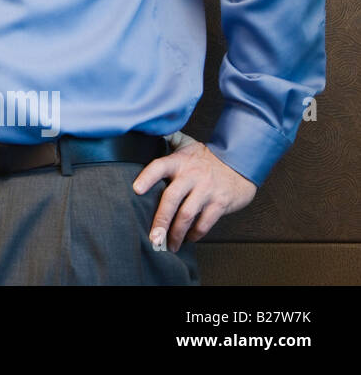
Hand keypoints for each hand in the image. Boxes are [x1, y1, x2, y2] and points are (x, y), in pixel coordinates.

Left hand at [133, 131, 256, 251]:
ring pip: (187, 214)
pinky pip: (205, 222)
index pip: (159, 166)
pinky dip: (196, 233)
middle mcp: (191, 176)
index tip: (136, 190)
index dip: (147, 177)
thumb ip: (168, 140)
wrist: (241, 162)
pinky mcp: (220, 203)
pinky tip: (189, 239)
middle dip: (161, 220)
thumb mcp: (187, 144)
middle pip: (171, 198)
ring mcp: (206, 190)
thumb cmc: (207, 157)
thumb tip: (150, 131)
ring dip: (177, 233)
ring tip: (168, 245)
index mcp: (179, 161)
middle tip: (153, 238)